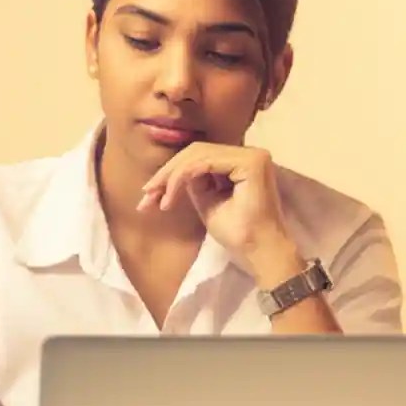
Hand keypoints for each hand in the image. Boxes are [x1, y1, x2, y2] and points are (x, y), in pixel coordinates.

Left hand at [138, 142, 299, 280]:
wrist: (260, 253)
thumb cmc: (239, 234)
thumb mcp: (208, 202)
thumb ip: (195, 182)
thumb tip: (173, 171)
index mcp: (242, 161)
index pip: (200, 156)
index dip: (171, 172)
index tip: (149, 194)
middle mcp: (250, 153)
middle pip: (196, 152)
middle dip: (166, 173)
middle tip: (146, 195)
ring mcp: (252, 156)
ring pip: (196, 155)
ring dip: (170, 177)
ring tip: (155, 199)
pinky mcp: (250, 163)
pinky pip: (203, 163)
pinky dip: (180, 178)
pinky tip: (169, 198)